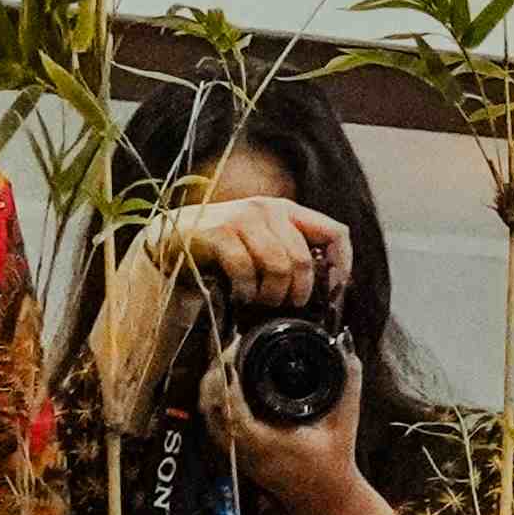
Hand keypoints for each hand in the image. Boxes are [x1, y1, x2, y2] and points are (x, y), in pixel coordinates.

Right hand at [154, 192, 349, 315]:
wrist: (171, 239)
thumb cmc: (223, 248)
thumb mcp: (262, 244)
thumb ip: (290, 253)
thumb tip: (328, 287)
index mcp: (288, 211)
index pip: (335, 233)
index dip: (342, 264)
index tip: (334, 291)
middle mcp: (269, 209)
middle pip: (303, 258)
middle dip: (297, 291)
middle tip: (285, 305)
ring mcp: (242, 218)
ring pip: (279, 266)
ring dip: (271, 294)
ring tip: (260, 301)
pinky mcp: (218, 233)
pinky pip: (246, 269)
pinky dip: (246, 291)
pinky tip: (240, 296)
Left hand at [199, 343, 390, 514]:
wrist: (323, 496)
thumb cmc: (333, 460)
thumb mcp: (345, 419)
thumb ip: (349, 381)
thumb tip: (345, 343)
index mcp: (264, 442)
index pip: (232, 406)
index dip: (228, 377)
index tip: (235, 350)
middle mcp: (242, 448)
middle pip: (211, 405)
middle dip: (215, 371)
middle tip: (231, 345)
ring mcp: (235, 451)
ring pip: (207, 411)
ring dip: (212, 382)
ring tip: (226, 356)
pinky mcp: (234, 450)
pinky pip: (213, 418)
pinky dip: (215, 395)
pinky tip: (225, 378)